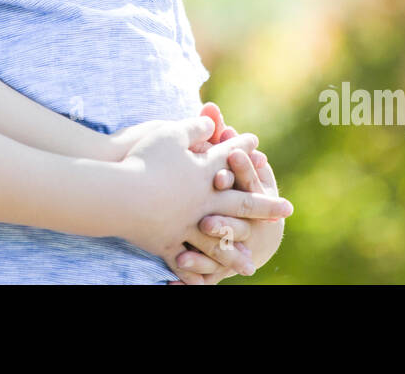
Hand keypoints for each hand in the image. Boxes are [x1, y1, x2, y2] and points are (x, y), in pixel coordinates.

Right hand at [116, 117, 291, 280]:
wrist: (119, 192)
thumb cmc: (143, 158)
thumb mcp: (170, 134)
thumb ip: (194, 128)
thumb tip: (212, 121)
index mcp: (203, 172)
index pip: (230, 159)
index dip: (245, 153)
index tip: (261, 150)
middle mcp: (202, 200)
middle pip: (238, 204)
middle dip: (263, 208)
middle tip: (285, 211)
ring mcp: (186, 224)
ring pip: (217, 241)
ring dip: (234, 253)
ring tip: (251, 264)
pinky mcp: (166, 241)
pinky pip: (184, 260)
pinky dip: (195, 271)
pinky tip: (205, 283)